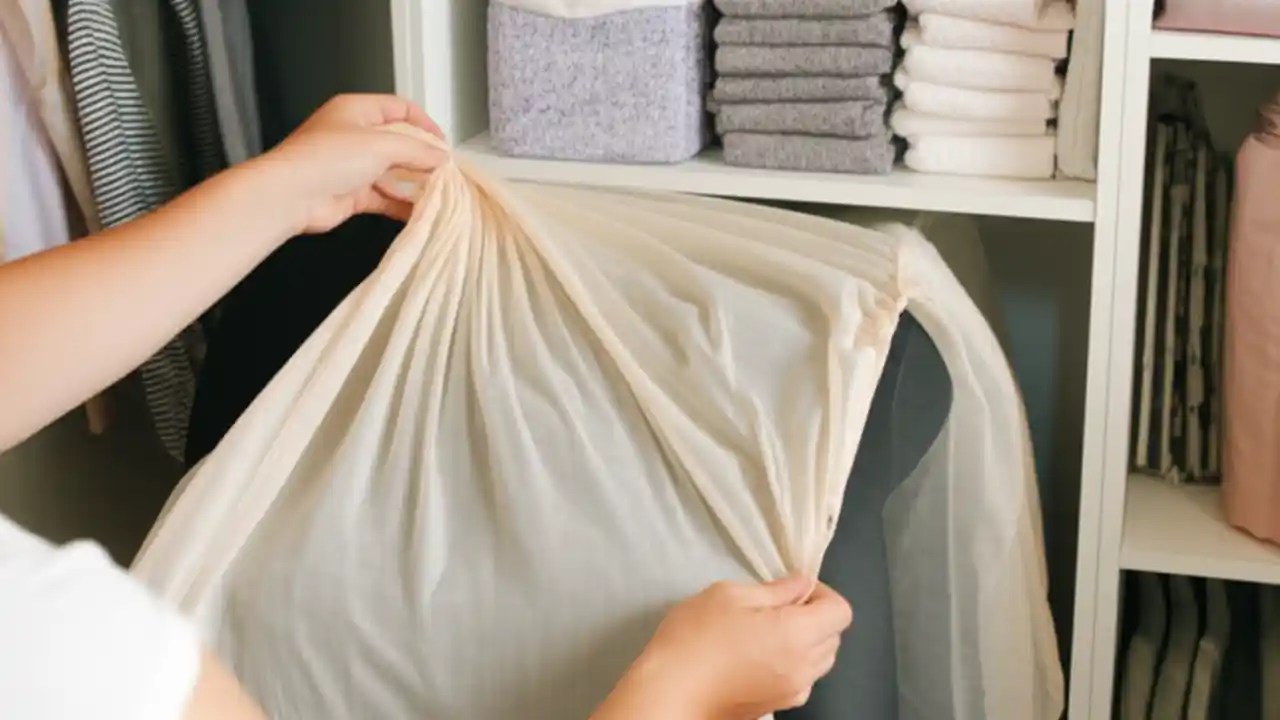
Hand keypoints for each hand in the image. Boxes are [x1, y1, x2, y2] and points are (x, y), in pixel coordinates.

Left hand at [249, 93, 448, 234]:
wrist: (290, 196)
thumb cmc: (327, 159)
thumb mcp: (381, 145)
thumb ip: (417, 150)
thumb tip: (440, 157)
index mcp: (357, 110)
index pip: (400, 108)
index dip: (425, 124)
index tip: (443, 144)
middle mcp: (354, 135)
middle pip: (398, 142)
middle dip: (422, 157)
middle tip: (444, 171)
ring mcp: (352, 165)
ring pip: (392, 172)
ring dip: (413, 183)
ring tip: (437, 193)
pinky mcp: (351, 193)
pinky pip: (384, 197)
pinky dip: (401, 204)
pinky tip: (420, 211)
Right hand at [596, 577, 852, 718]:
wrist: (669, 693)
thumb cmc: (693, 639)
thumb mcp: (727, 595)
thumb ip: (775, 590)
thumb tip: (802, 585)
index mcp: (795, 634)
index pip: (841, 611)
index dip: (823, 593)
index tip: (793, 590)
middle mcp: (803, 667)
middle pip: (835, 636)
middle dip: (815, 616)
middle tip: (777, 607)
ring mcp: (792, 691)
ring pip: (822, 660)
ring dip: (807, 641)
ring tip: (767, 632)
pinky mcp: (777, 706)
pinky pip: (803, 680)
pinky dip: (795, 664)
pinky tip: (760, 657)